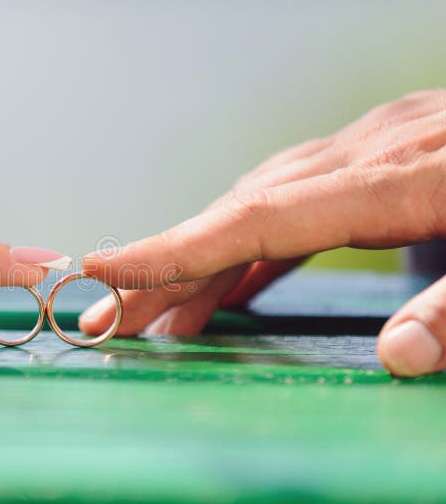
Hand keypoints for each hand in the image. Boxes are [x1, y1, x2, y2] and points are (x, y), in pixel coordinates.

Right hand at [79, 89, 445, 377]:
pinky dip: (252, 238)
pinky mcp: (384, 151)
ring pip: (258, 200)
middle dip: (168, 266)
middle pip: (240, 210)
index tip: (103, 268)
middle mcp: (369, 150)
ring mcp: (374, 144)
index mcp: (400, 176)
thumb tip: (393, 360)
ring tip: (157, 311)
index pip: (256, 219)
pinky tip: (230, 271)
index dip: (174, 249)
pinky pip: (295, 198)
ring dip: (203, 256)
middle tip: (107, 318)